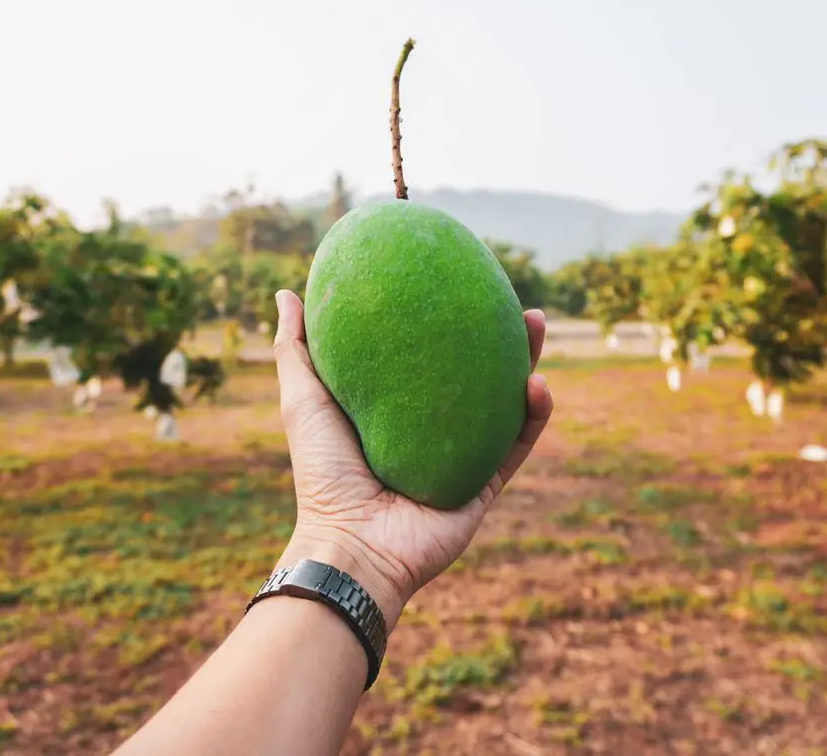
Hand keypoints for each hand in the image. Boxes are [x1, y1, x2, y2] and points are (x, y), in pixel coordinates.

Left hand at [270, 289, 553, 624]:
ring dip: (527, 362)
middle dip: (499, 335)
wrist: (351, 546)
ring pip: (505, 404)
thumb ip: (296, 349)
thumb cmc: (321, 474)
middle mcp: (433, 433)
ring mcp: (461, 458)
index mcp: (396, 412)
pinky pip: (516, 446)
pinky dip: (533, 416)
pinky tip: (538, 384)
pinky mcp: (482, 487)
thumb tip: (287, 292)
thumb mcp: (304, 400)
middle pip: (476, 375)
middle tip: (512, 298)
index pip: (428, 359)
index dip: (448, 322)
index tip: (460, 280)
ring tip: (533, 323)